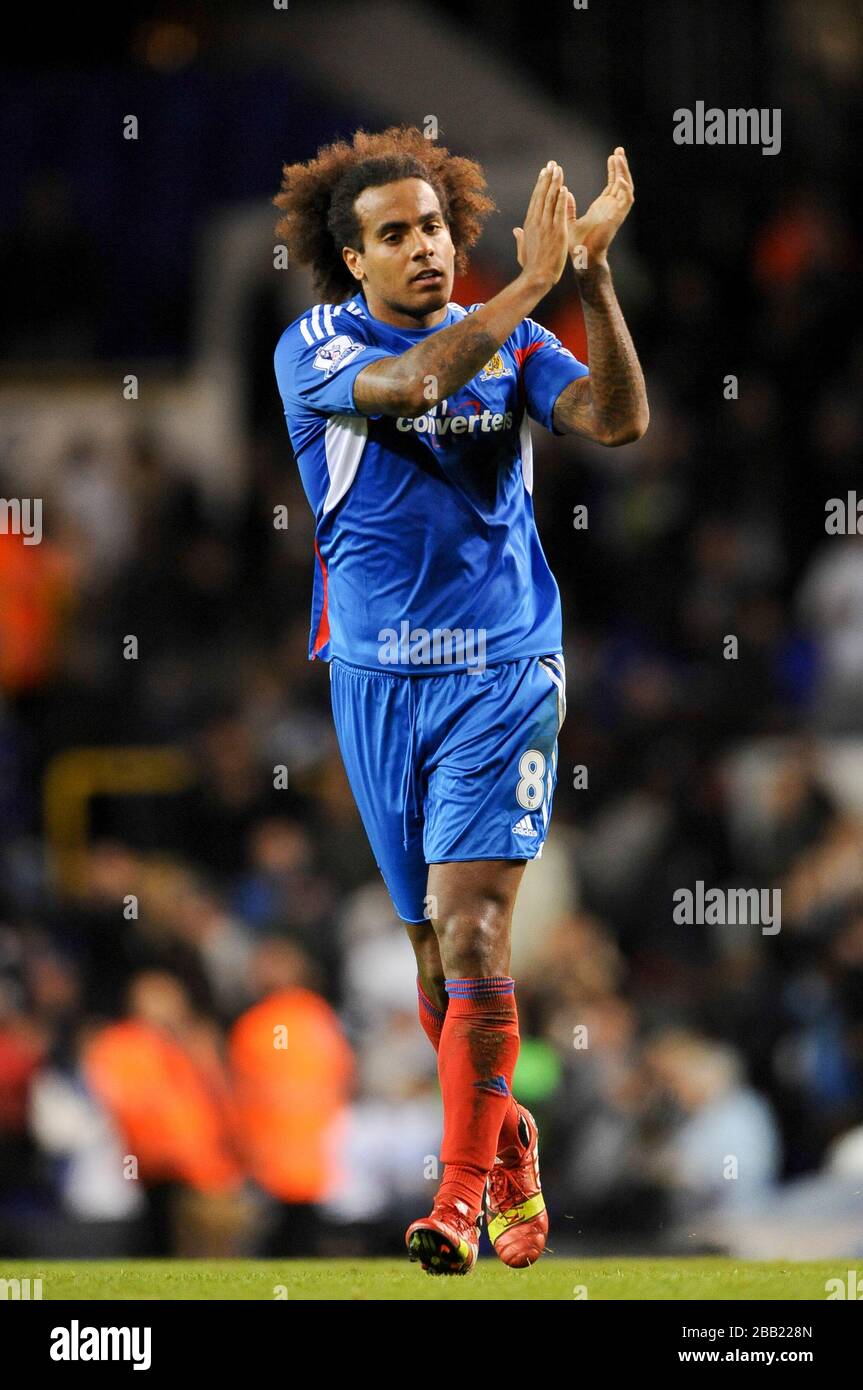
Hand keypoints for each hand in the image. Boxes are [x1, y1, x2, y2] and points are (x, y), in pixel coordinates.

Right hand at [512, 161, 569, 291]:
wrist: (536, 277)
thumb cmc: (530, 267)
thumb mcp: (523, 250)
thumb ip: (520, 237)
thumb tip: (516, 230)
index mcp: (529, 224)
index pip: (535, 200)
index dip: (540, 185)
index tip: (544, 173)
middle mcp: (537, 222)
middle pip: (542, 195)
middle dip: (547, 178)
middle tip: (552, 164)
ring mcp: (546, 226)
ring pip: (550, 200)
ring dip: (555, 183)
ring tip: (558, 169)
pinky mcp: (557, 232)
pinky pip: (559, 212)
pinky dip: (561, 199)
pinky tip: (564, 188)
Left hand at [566, 146, 633, 270]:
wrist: (581, 258)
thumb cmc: (575, 244)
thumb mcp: (569, 221)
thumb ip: (568, 207)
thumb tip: (564, 193)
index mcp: (602, 207)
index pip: (612, 184)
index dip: (614, 170)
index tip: (612, 156)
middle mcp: (611, 208)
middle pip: (621, 182)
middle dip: (621, 166)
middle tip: (619, 150)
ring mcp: (615, 212)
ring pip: (625, 188)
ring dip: (623, 173)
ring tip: (619, 158)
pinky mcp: (617, 218)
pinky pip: (626, 201)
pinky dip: (624, 189)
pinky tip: (619, 179)